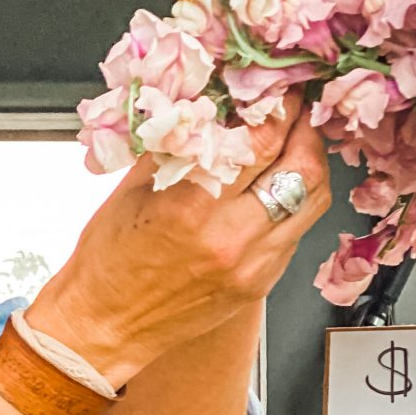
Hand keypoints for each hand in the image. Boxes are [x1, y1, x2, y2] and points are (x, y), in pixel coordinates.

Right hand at [27, 94, 330, 385]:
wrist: (103, 326)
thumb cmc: (107, 260)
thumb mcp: (133, 189)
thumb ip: (180, 145)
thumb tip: (212, 105)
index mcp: (192, 207)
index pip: (261, 141)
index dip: (279, 106)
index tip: (280, 88)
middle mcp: (230, 238)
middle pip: (302, 169)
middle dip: (306, 129)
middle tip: (298, 109)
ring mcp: (252, 266)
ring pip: (312, 202)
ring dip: (310, 164)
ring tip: (297, 143)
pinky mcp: (260, 285)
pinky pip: (295, 233)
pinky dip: (293, 202)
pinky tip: (276, 188)